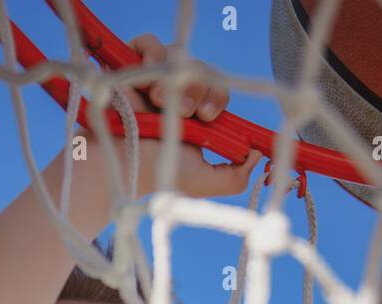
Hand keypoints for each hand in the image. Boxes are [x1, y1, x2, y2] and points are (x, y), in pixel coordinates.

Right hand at [80, 33, 263, 199]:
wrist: (125, 165)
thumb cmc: (161, 174)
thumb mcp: (207, 181)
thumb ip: (237, 175)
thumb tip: (257, 154)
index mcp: (195, 114)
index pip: (218, 89)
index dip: (218, 97)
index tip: (209, 116)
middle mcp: (177, 93)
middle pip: (203, 70)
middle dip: (200, 89)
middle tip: (187, 113)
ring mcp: (155, 78)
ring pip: (181, 56)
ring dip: (176, 80)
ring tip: (161, 102)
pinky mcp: (132, 66)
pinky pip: (151, 44)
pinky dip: (152, 56)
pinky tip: (149, 82)